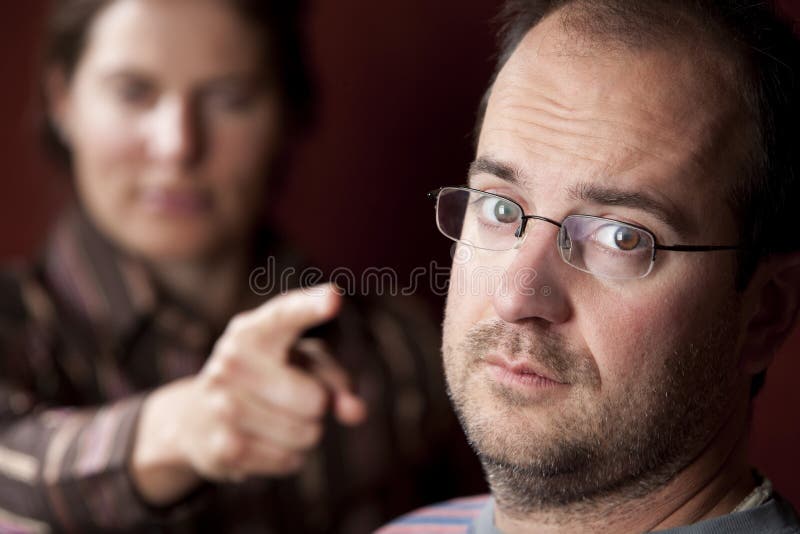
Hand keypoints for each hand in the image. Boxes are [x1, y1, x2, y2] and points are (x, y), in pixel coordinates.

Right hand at [131, 285, 366, 503]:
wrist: (195, 417)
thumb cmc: (267, 377)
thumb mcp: (303, 363)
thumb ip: (336, 379)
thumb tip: (356, 412)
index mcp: (254, 330)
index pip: (285, 316)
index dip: (311, 308)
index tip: (334, 298)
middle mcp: (232, 360)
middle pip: (314, 400)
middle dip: (317, 406)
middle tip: (294, 397)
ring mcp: (222, 404)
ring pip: (306, 434)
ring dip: (304, 434)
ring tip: (277, 418)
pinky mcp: (222, 447)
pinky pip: (289, 460)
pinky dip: (288, 457)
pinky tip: (262, 441)